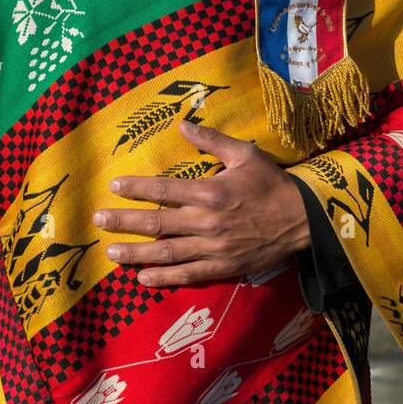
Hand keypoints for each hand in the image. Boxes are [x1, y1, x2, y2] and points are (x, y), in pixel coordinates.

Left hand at [93, 119, 310, 287]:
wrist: (304, 220)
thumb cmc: (272, 184)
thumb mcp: (244, 154)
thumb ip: (211, 141)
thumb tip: (182, 125)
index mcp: (211, 192)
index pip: (164, 191)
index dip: (136, 189)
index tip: (114, 187)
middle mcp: (207, 222)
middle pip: (157, 223)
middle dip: (125, 222)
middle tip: (98, 221)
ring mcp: (214, 249)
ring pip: (167, 252)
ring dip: (136, 254)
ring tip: (111, 253)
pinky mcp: (222, 267)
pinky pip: (188, 275)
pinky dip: (164, 278)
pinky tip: (143, 279)